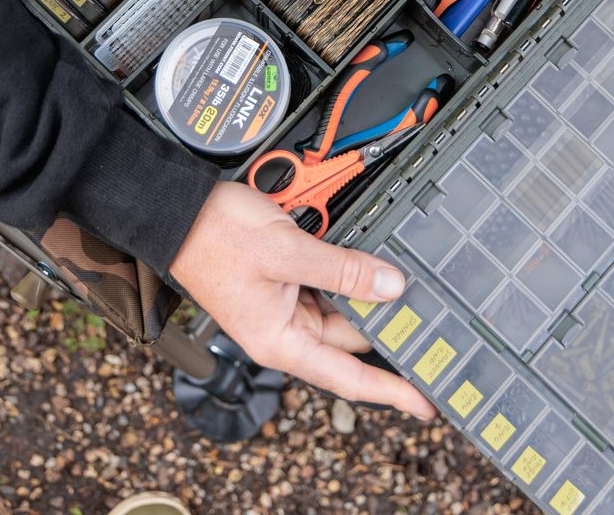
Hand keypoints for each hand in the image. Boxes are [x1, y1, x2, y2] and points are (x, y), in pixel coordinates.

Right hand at [170, 181, 434, 419]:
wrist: (182, 211)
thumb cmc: (215, 238)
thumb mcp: (287, 252)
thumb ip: (343, 269)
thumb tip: (391, 285)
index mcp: (281, 340)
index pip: (347, 377)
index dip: (390, 391)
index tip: (426, 403)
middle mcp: (286, 329)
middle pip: (350, 336)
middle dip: (386, 322)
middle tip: (431, 312)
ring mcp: (286, 305)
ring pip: (344, 306)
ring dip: (367, 291)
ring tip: (402, 277)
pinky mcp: (287, 280)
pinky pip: (329, 283)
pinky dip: (350, 273)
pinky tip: (371, 260)